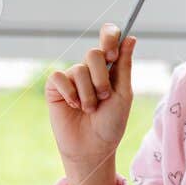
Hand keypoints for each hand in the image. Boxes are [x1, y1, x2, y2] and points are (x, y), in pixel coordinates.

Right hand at [46, 24, 135, 166]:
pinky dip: (70, 93)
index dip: (109, 37)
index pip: (108, 37)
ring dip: (88, 94)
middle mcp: (89, 68)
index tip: (113, 55)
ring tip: (90, 110)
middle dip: (102, 79)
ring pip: (79, 69)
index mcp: (109, 67)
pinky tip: (73, 106)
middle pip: (94, 53)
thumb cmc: (111, 122)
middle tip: (104, 97)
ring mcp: (71, 76)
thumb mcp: (123, 94)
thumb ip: (124, 66)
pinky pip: (60, 77)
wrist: (93, 147)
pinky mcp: (55, 87)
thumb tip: (131, 37)